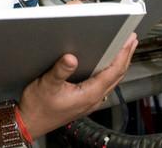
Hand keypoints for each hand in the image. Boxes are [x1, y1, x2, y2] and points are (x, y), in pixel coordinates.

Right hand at [17, 33, 137, 138]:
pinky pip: (104, 85)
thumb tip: (71, 57)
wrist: (30, 122)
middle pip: (117, 75)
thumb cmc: (38, 107)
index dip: (122, 54)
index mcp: (89, 95)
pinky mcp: (85, 101)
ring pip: (112, 81)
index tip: (128, 41)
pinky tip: (106, 67)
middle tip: (131, 40)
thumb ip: (60, 70)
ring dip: (120, 64)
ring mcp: (90, 101)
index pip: (113, 71)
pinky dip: (110, 72)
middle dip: (126, 56)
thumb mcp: (47, 84)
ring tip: (123, 50)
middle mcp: (93, 99)